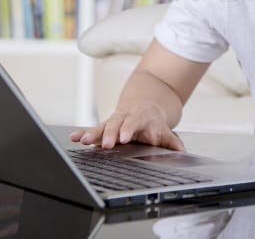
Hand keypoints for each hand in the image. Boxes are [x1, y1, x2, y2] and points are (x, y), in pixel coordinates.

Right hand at [69, 101, 183, 150]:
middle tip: (105, 144)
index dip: (129, 129)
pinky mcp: (104, 126)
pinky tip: (73, 138)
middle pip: (116, 124)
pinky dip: (82, 133)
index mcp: (141, 118)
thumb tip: (181, 150)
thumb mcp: (164, 130)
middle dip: (110, 134)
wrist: (145, 104)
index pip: (135, 122)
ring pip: (102, 126)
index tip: (124, 138)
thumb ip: (171, 141)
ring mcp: (114, 121)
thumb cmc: (153, 122)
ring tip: (82, 140)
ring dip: (92, 133)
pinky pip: (92, 129)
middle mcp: (125, 118)